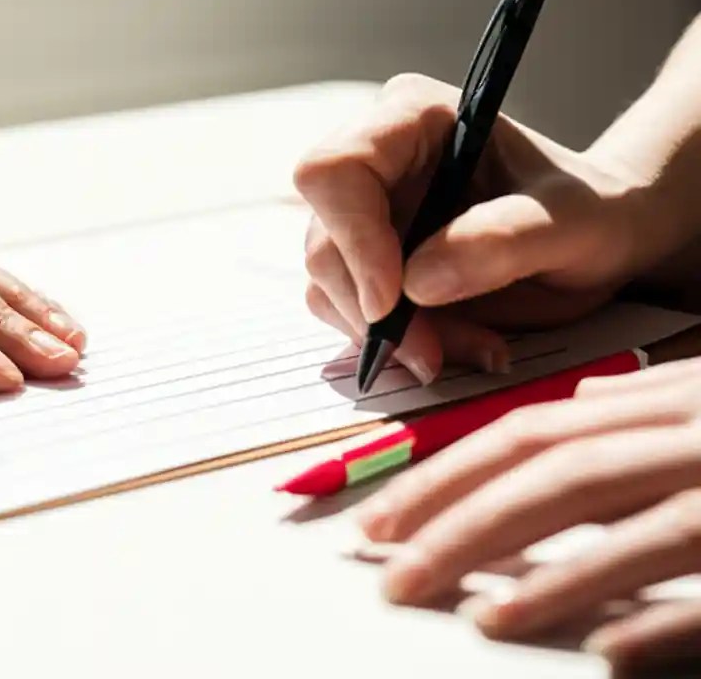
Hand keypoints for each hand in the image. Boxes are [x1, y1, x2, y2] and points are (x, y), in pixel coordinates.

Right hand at [293, 73, 679, 382]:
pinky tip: (456, 344)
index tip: (394, 302)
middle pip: (324, 239)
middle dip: (373, 307)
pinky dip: (396, 342)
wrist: (601, 242)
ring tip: (470, 346)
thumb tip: (418, 282)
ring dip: (390, 333)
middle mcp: (374, 162)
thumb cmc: (592, 213)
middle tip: (434, 352)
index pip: (334, 170)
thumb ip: (501, 241)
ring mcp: (365, 214)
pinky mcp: (367, 262)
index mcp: (410, 120)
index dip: (352, 237)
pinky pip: (349, 311)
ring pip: (328, 283)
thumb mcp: (568, 223)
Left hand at [355, 357, 700, 669]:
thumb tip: (583, 398)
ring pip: (638, 529)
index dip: (445, 477)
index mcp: (674, 402)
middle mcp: (699, 437)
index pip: (531, 434)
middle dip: (466, 525)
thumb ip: (648, 403)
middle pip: (561, 476)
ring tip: (479, 619)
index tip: (380, 522)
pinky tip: (608, 651)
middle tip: (396, 577)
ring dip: (551, 577)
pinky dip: (662, 618)